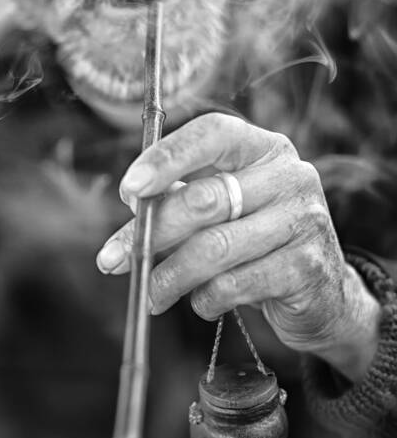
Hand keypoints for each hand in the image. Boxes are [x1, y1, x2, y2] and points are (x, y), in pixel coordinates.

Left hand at [97, 113, 380, 381]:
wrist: (323, 294)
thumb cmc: (256, 240)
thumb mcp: (223, 209)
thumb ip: (179, 199)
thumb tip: (132, 203)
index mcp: (263, 148)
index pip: (212, 135)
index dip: (166, 158)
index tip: (128, 189)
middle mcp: (290, 176)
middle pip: (204, 199)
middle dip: (150, 233)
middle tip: (114, 259)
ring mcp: (303, 220)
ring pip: (215, 248)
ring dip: (169, 275)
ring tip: (150, 292)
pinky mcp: (307, 267)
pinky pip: (235, 284)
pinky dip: (206, 298)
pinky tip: (201, 302)